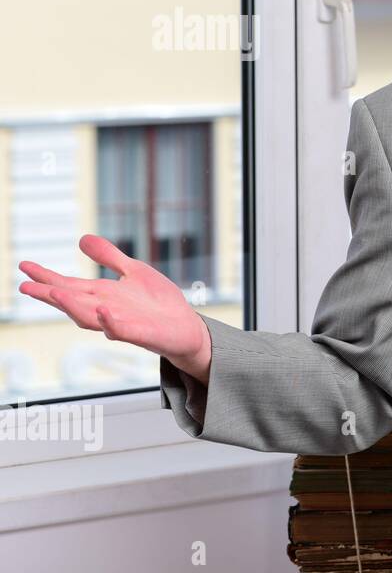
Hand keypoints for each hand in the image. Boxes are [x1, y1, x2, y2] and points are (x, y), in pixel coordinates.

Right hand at [16, 234, 211, 383]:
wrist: (186, 326)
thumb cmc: (159, 302)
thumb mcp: (134, 271)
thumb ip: (109, 257)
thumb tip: (81, 239)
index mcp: (102, 294)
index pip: (68, 285)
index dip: (47, 277)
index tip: (24, 266)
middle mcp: (105, 309)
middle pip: (72, 302)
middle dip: (48, 294)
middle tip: (24, 286)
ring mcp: (121, 323)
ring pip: (89, 318)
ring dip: (72, 307)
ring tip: (54, 294)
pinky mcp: (140, 334)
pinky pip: (121, 330)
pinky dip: (110, 322)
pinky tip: (102, 310)